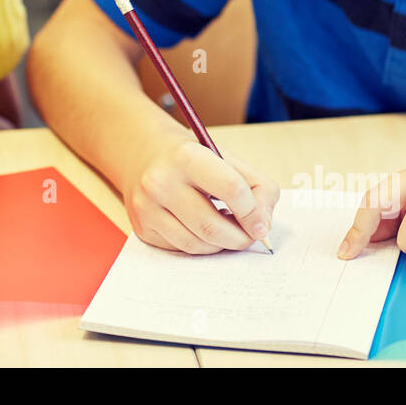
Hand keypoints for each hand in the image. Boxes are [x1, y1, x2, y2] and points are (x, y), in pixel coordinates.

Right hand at [123, 129, 277, 253]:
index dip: (253, 212)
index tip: (261, 224)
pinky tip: (203, 228)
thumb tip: (263, 226)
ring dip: (221, 244)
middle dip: (240, 238)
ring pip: (197, 244)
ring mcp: (147, 207)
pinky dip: (201, 245)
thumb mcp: (227, 159)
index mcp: (186, 157)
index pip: (231, 189)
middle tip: (249, 236)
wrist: (145, 155)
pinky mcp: (142, 227)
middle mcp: (160, 182)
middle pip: (212, 226)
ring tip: (227, 229)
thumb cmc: (192, 159)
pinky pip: (181, 249)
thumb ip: (257, 187)